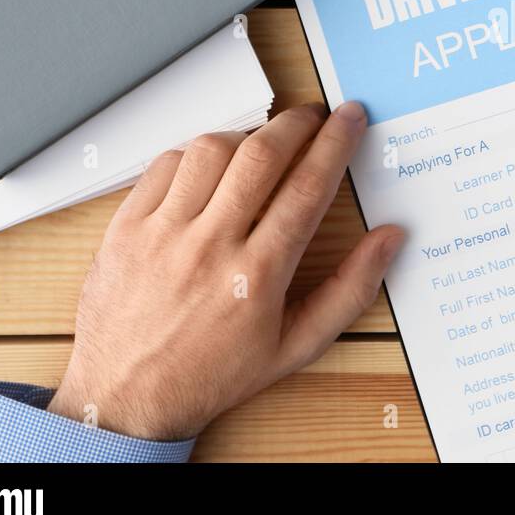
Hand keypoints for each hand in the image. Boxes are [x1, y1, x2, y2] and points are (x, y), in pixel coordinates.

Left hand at [47, 102, 402, 440]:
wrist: (125, 399)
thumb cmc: (212, 374)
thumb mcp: (296, 346)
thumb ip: (350, 290)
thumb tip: (389, 240)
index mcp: (257, 276)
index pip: (307, 188)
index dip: (336, 143)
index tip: (350, 119)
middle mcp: (209, 248)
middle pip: (261, 155)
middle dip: (297, 123)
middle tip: (314, 115)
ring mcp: (162, 234)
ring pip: (211, 150)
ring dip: (247, 134)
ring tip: (264, 142)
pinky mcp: (126, 228)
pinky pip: (164, 165)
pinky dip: (194, 152)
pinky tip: (211, 164)